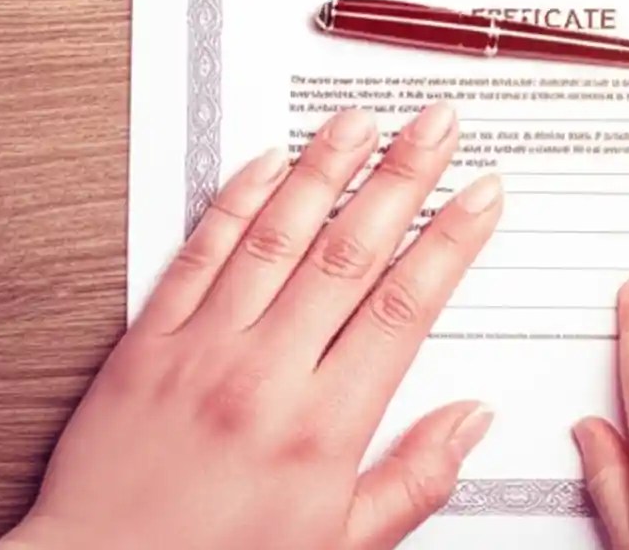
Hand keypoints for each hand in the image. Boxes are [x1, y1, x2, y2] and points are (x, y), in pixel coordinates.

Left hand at [0, 103, 503, 549]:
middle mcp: (266, 373)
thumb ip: (415, 480)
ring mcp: (204, 347)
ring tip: (360, 122)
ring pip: (278, 235)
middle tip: (435, 127)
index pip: (407, 306)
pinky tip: (265, 163)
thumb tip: (468, 421)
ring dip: (325, 169)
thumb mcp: (340, 545)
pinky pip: (199, 252)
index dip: (452, 240)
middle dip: (404, 177)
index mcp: (323, 426)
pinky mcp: (148, 339)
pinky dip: (235, 200)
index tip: (480, 196)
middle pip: (351, 251)